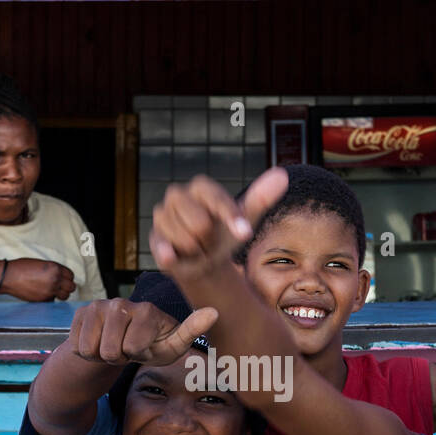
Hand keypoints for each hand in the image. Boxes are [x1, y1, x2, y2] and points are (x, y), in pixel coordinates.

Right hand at [6, 258, 75, 300]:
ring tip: (53, 291)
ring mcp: (50, 290)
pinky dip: (49, 298)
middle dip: (67, 287)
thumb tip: (60, 276)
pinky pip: (53, 300)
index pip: (71, 275)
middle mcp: (55, 279)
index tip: (64, 279)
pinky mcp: (44, 299)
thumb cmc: (22, 267)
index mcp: (55, 268)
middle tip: (60, 286)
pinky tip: (42, 294)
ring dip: (61, 294)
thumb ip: (52, 270)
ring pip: (65, 296)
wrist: (9, 276)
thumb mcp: (41, 263)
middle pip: (71, 287)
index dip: (67, 277)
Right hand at [66, 298, 217, 366]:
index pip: (132, 348)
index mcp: (147, 310)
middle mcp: (122, 303)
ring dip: (102, 355)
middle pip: (111, 351)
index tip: (145, 346)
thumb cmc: (150, 346)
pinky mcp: (81, 312)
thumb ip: (191, 330)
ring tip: (114, 346)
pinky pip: (78, 346)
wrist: (118, 346)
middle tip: (127, 348)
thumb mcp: (172, 346)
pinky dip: (87, 352)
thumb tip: (214, 312)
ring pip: (92, 349)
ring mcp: (99, 305)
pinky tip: (99, 342)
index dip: (137, 355)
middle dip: (118, 357)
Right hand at [148, 169, 288, 279]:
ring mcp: (162, 215)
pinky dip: (171, 256)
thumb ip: (261, 197)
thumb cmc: (225, 233)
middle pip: (200, 223)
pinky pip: (162, 249)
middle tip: (211, 240)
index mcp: (201, 186)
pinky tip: (176, 257)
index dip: (231, 217)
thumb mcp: (246, 217)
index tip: (244, 233)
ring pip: (186, 240)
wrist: (205, 260)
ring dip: (198, 251)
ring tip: (198, 247)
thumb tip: (281, 175)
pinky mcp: (154, 237)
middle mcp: (177, 195)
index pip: (217, 199)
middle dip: (211, 239)